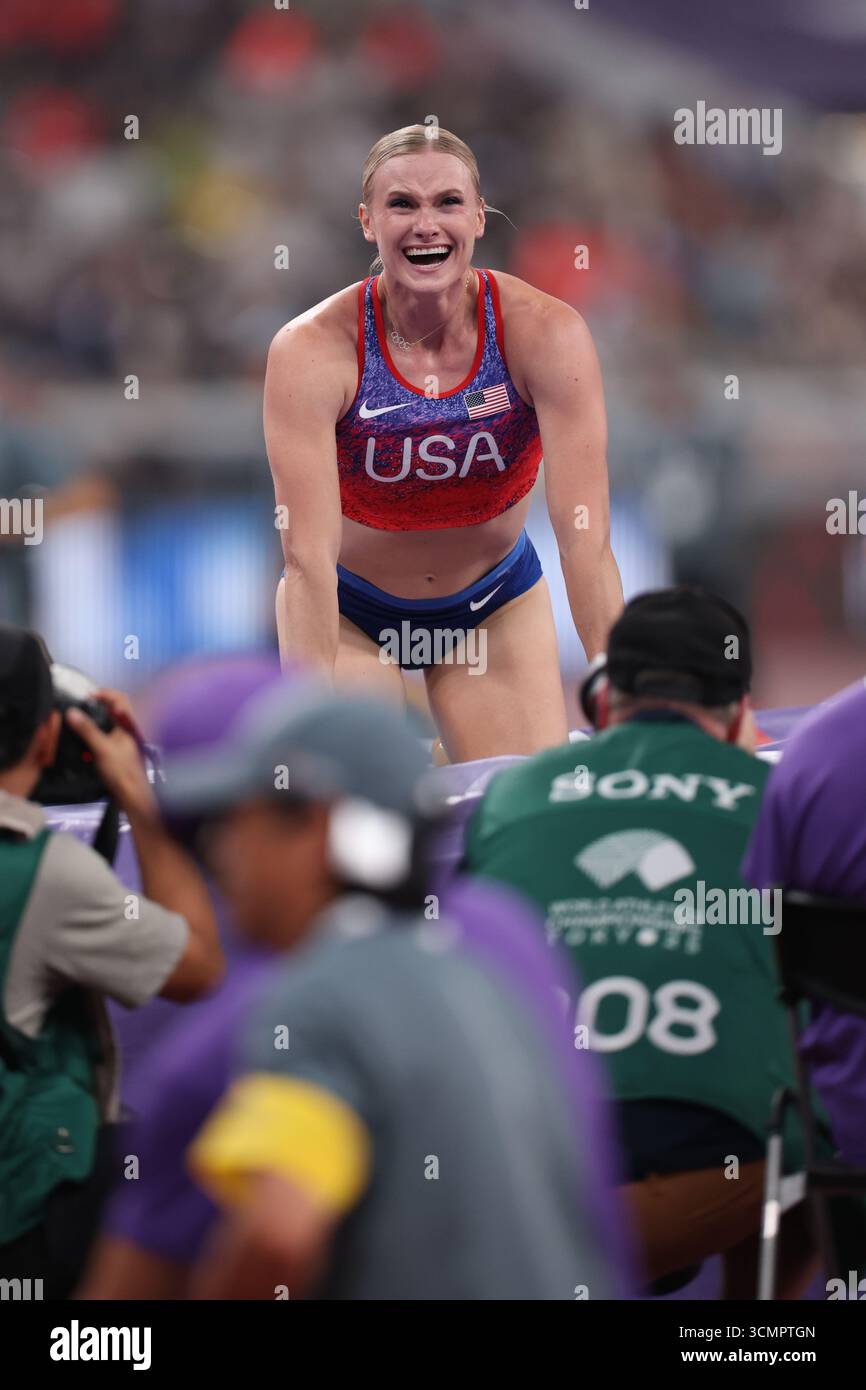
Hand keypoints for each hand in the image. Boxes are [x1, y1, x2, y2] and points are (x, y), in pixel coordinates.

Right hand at [65, 688, 156, 818]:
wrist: (132, 796)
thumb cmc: (123, 771)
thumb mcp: (102, 748)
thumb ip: (87, 730)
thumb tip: (72, 713)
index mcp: (129, 724)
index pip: (120, 698)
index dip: (105, 693)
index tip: (88, 696)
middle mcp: (129, 730)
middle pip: (114, 710)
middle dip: (97, 708)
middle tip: (81, 709)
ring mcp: (124, 742)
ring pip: (109, 725)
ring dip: (95, 723)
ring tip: (80, 725)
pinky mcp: (119, 753)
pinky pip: (106, 738)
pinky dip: (95, 737)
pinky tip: (85, 743)